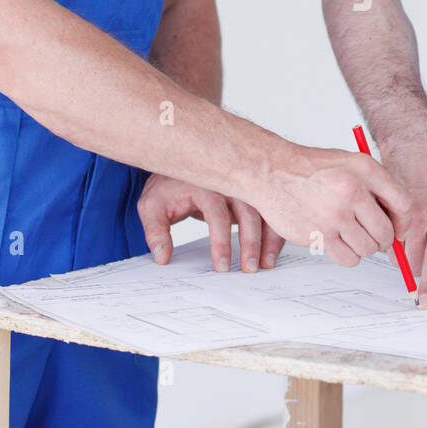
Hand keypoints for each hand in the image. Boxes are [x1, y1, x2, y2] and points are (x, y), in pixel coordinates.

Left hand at [137, 173, 284, 273]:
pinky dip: (274, 230)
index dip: (220, 243)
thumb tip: (162, 257)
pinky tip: (273, 250)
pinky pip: (270, 210)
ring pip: (265, 210)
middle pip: (248, 211)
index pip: (217, 215)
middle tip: (249, 268)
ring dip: (269, 237)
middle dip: (251, 242)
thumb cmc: (168, 186)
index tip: (222, 266)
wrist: (181, 159)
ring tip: (266, 263)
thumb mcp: (152, 206)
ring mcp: (244, 185)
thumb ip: (156, 232)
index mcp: (204, 184)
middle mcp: (228, 182)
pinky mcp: (253, 192)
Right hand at [249, 146, 411, 269]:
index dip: (404, 221)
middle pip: (386, 232)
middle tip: (373, 235)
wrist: (272, 172)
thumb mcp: (349, 163)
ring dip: (363, 247)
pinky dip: (348, 255)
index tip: (398, 227)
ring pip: (368, 248)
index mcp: (364, 170)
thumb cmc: (310, 168)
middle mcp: (352, 191)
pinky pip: (348, 259)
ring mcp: (334, 215)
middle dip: (383, 239)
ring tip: (351, 235)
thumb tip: (397, 219)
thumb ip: (374, 186)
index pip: (403, 204)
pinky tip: (339, 242)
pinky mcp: (319, 235)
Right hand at [380, 132, 426, 309]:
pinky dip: (389, 234)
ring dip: (401, 250)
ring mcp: (400, 212)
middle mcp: (421, 218)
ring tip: (410, 232)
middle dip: (414, 263)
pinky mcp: (383, 206)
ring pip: (395, 250)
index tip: (423, 301)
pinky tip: (395, 222)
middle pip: (411, 261)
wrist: (418, 146)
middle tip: (420, 249)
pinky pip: (384, 233)